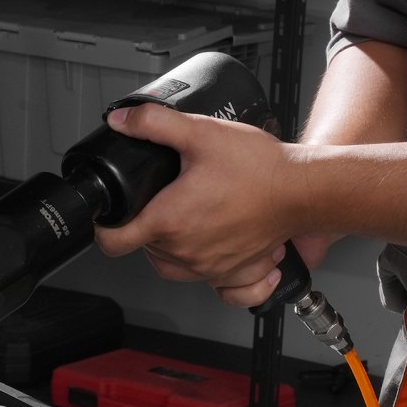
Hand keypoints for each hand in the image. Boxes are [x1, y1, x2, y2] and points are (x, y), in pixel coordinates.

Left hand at [94, 102, 307, 291]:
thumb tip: (121, 121)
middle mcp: (187, 252)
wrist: (303, 190)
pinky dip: (206, 273)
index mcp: (170, 221)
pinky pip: (210, 285)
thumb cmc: (260, 168)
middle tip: (160, 200)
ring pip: (172, 267)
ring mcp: (211, 268)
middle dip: (144, 227)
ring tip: (184, 217)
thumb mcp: (200, 133)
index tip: (109, 216)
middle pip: (143, 250)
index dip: (103, 227)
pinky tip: (210, 250)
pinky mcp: (234, 273)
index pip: (113, 242)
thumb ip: (154, 124)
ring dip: (170, 247)